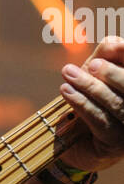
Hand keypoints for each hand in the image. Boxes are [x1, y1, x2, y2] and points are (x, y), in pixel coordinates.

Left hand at [57, 37, 123, 172]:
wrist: (77, 143)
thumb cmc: (93, 100)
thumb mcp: (97, 75)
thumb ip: (106, 56)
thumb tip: (112, 41)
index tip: (113, 46)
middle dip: (112, 74)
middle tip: (91, 64)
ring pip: (116, 103)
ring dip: (90, 87)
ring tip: (68, 74)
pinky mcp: (117, 142)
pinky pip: (100, 120)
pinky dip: (82, 103)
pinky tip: (66, 91)